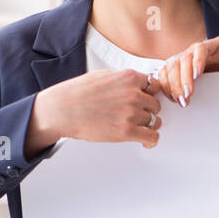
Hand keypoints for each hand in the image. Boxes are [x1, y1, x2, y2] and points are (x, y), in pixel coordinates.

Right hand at [29, 68, 164, 150]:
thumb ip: (123, 80)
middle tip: (138, 116)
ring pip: (155, 121)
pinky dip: (151, 140)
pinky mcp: (127, 131)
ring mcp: (131, 113)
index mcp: (129, 78)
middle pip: (155, 105)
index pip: (154, 86)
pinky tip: (145, 141)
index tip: (147, 100)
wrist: (63, 110)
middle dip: (148, 111)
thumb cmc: (77, 93)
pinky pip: (152, 137)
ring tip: (138, 128)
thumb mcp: (104, 75)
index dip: (150, 95)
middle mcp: (133, 94)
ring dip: (148, 126)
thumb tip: (134, 85)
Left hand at [150, 35, 218, 107]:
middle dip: (174, 85)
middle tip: (182, 101)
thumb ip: (193, 96)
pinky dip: (197, 61)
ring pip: (184, 58)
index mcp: (187, 67)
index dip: (165, 85)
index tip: (172, 102)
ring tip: (189, 94)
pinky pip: (202, 49)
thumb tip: (175, 108)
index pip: (166, 72)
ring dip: (183, 78)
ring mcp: (206, 48)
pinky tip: (198, 75)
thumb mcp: (209, 95)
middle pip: (173, 65)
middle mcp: (193, 56)